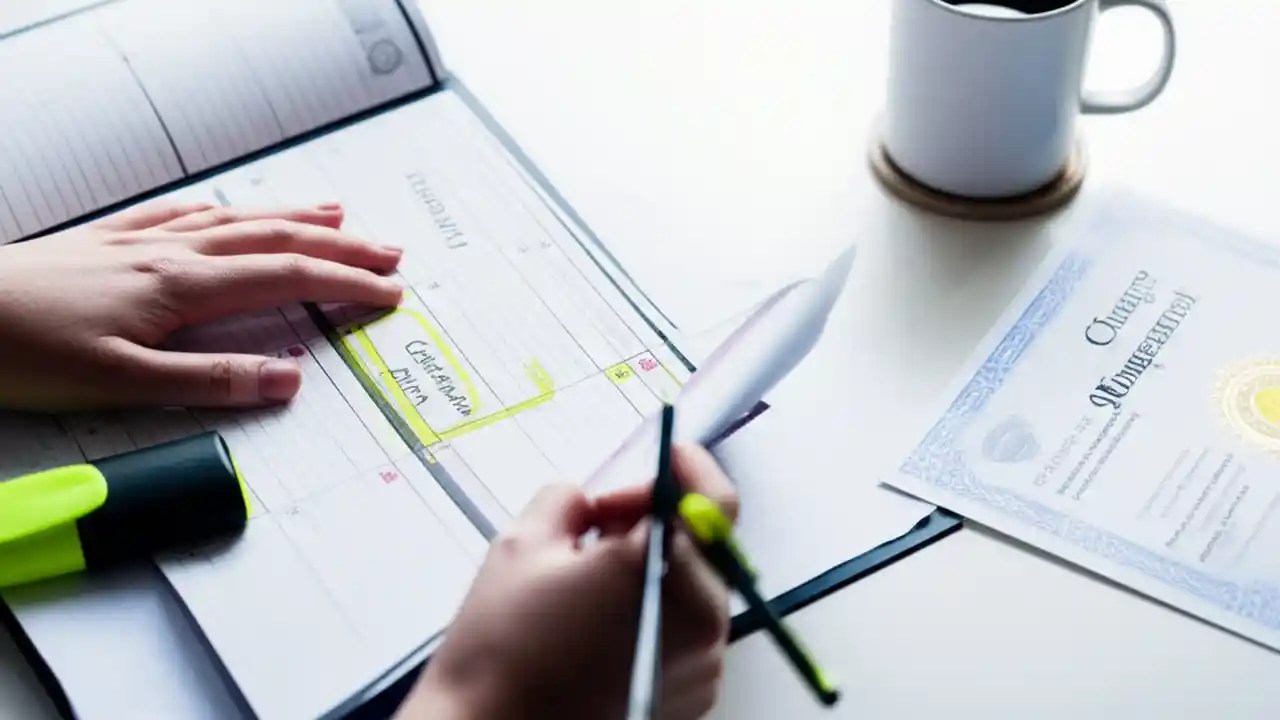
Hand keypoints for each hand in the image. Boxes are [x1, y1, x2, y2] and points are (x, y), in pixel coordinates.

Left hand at [0, 200, 401, 410]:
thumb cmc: (24, 349)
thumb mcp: (122, 383)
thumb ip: (209, 380)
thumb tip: (286, 381)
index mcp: (180, 287)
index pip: (286, 278)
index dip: (344, 283)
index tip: (388, 291)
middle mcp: (169, 253)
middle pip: (274, 240)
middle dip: (339, 245)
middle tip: (389, 252)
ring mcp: (139, 241)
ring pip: (236, 220)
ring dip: (294, 217)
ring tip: (338, 213)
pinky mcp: (108, 240)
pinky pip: (183, 213)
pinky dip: (224, 210)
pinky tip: (232, 208)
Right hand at [399, 444, 739, 719]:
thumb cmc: (503, 646)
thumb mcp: (524, 544)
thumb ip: (571, 501)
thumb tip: (594, 505)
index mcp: (666, 573)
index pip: (712, 500)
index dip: (688, 467)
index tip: (665, 454)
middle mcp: (701, 623)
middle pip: (701, 543)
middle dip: (653, 520)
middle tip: (595, 521)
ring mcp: (702, 668)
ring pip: (693, 588)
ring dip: (652, 567)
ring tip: (588, 574)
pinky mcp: (690, 698)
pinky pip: (685, 633)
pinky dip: (654, 611)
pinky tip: (600, 617)